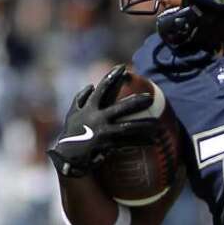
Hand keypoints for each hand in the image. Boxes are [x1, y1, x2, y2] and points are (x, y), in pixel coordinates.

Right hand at [48, 65, 162, 178]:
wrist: (66, 157)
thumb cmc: (71, 133)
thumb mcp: (72, 114)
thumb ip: (80, 99)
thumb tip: (91, 86)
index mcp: (89, 108)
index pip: (102, 88)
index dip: (112, 76)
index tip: (123, 67)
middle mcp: (97, 118)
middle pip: (120, 107)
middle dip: (136, 102)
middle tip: (150, 97)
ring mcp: (102, 132)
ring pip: (127, 127)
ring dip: (144, 125)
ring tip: (157, 125)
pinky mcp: (106, 145)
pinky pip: (127, 143)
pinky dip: (140, 141)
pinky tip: (152, 141)